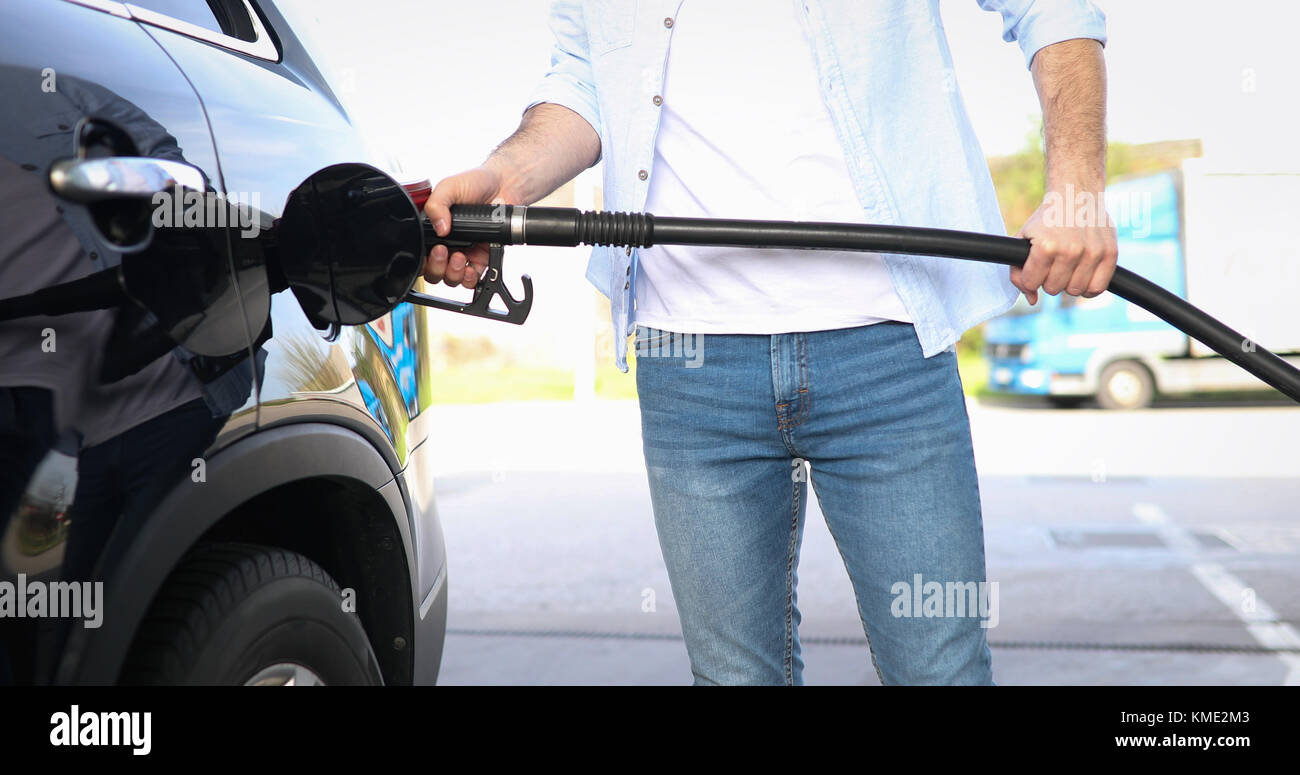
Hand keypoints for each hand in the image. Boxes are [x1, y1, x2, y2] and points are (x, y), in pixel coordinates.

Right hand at [422, 164, 508, 288]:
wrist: (503, 185)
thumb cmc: (474, 184)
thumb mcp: (449, 187)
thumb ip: (437, 204)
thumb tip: (439, 227)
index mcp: (433, 230)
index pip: (420, 254)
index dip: (422, 259)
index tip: (432, 249)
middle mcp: (447, 245)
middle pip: (433, 272)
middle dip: (436, 267)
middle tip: (444, 251)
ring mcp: (464, 254)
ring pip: (451, 279)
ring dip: (453, 273)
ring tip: (460, 257)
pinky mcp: (481, 259)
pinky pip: (472, 280)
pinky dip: (470, 279)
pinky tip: (472, 268)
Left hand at [1010, 189, 1117, 304]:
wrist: (1076, 194)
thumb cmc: (1047, 219)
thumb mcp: (1023, 238)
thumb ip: (1018, 271)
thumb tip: (1032, 300)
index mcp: (1046, 246)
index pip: (1031, 283)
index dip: (1030, 276)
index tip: (1034, 265)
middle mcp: (1071, 250)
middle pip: (1053, 289)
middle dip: (1048, 279)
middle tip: (1052, 262)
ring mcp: (1093, 253)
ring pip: (1075, 291)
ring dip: (1068, 283)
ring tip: (1067, 266)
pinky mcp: (1111, 254)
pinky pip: (1097, 288)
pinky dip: (1088, 288)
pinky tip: (1082, 275)